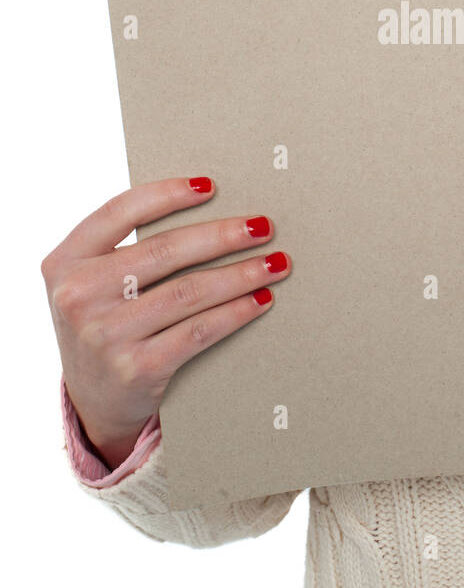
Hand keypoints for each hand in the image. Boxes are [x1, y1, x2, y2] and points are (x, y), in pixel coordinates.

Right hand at [42, 177, 291, 468]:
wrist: (95, 402)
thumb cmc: (106, 325)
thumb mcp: (94, 284)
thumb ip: (127, 249)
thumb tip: (208, 207)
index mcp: (64, 262)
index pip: (120, 212)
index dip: (168, 194)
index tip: (211, 186)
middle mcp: (78, 296)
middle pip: (165, 251)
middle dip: (222, 235)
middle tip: (262, 226)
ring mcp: (105, 335)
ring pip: (190, 291)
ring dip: (240, 273)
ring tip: (274, 262)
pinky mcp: (136, 368)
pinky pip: (199, 330)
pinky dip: (236, 312)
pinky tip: (260, 300)